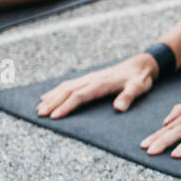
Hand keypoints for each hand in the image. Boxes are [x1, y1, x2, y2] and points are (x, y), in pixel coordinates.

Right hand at [38, 53, 156, 117]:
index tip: (55, 116)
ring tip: (39, 108)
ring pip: (66, 87)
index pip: (79, 96)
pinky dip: (57, 90)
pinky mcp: (89, 78)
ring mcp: (89, 78)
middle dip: (53, 103)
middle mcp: (92, 79)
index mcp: (101, 83)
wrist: (141, 64)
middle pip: (68, 91)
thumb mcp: (138, 88)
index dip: (66, 106)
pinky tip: (48, 96)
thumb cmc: (139, 78)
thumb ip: (128, 97)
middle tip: (40, 114)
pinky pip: (69, 84)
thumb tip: (118, 108)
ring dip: (52, 97)